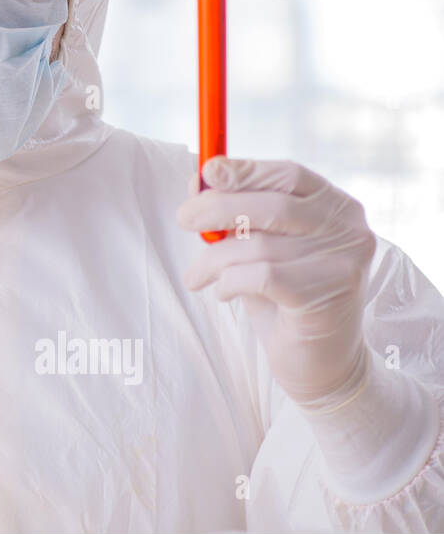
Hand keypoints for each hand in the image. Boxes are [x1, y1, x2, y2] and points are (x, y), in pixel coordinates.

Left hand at [177, 156, 377, 412]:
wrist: (321, 364)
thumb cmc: (284, 297)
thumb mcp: (259, 248)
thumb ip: (235, 215)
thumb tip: (194, 181)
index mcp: (336, 207)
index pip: (290, 175)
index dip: (246, 169)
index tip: (208, 170)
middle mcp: (348, 230)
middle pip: (272, 204)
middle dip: (218, 207)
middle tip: (184, 219)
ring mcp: (343, 263)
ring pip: (258, 245)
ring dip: (213, 259)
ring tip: (195, 276)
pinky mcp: (327, 296)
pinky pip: (261, 276)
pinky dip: (230, 282)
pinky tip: (223, 293)